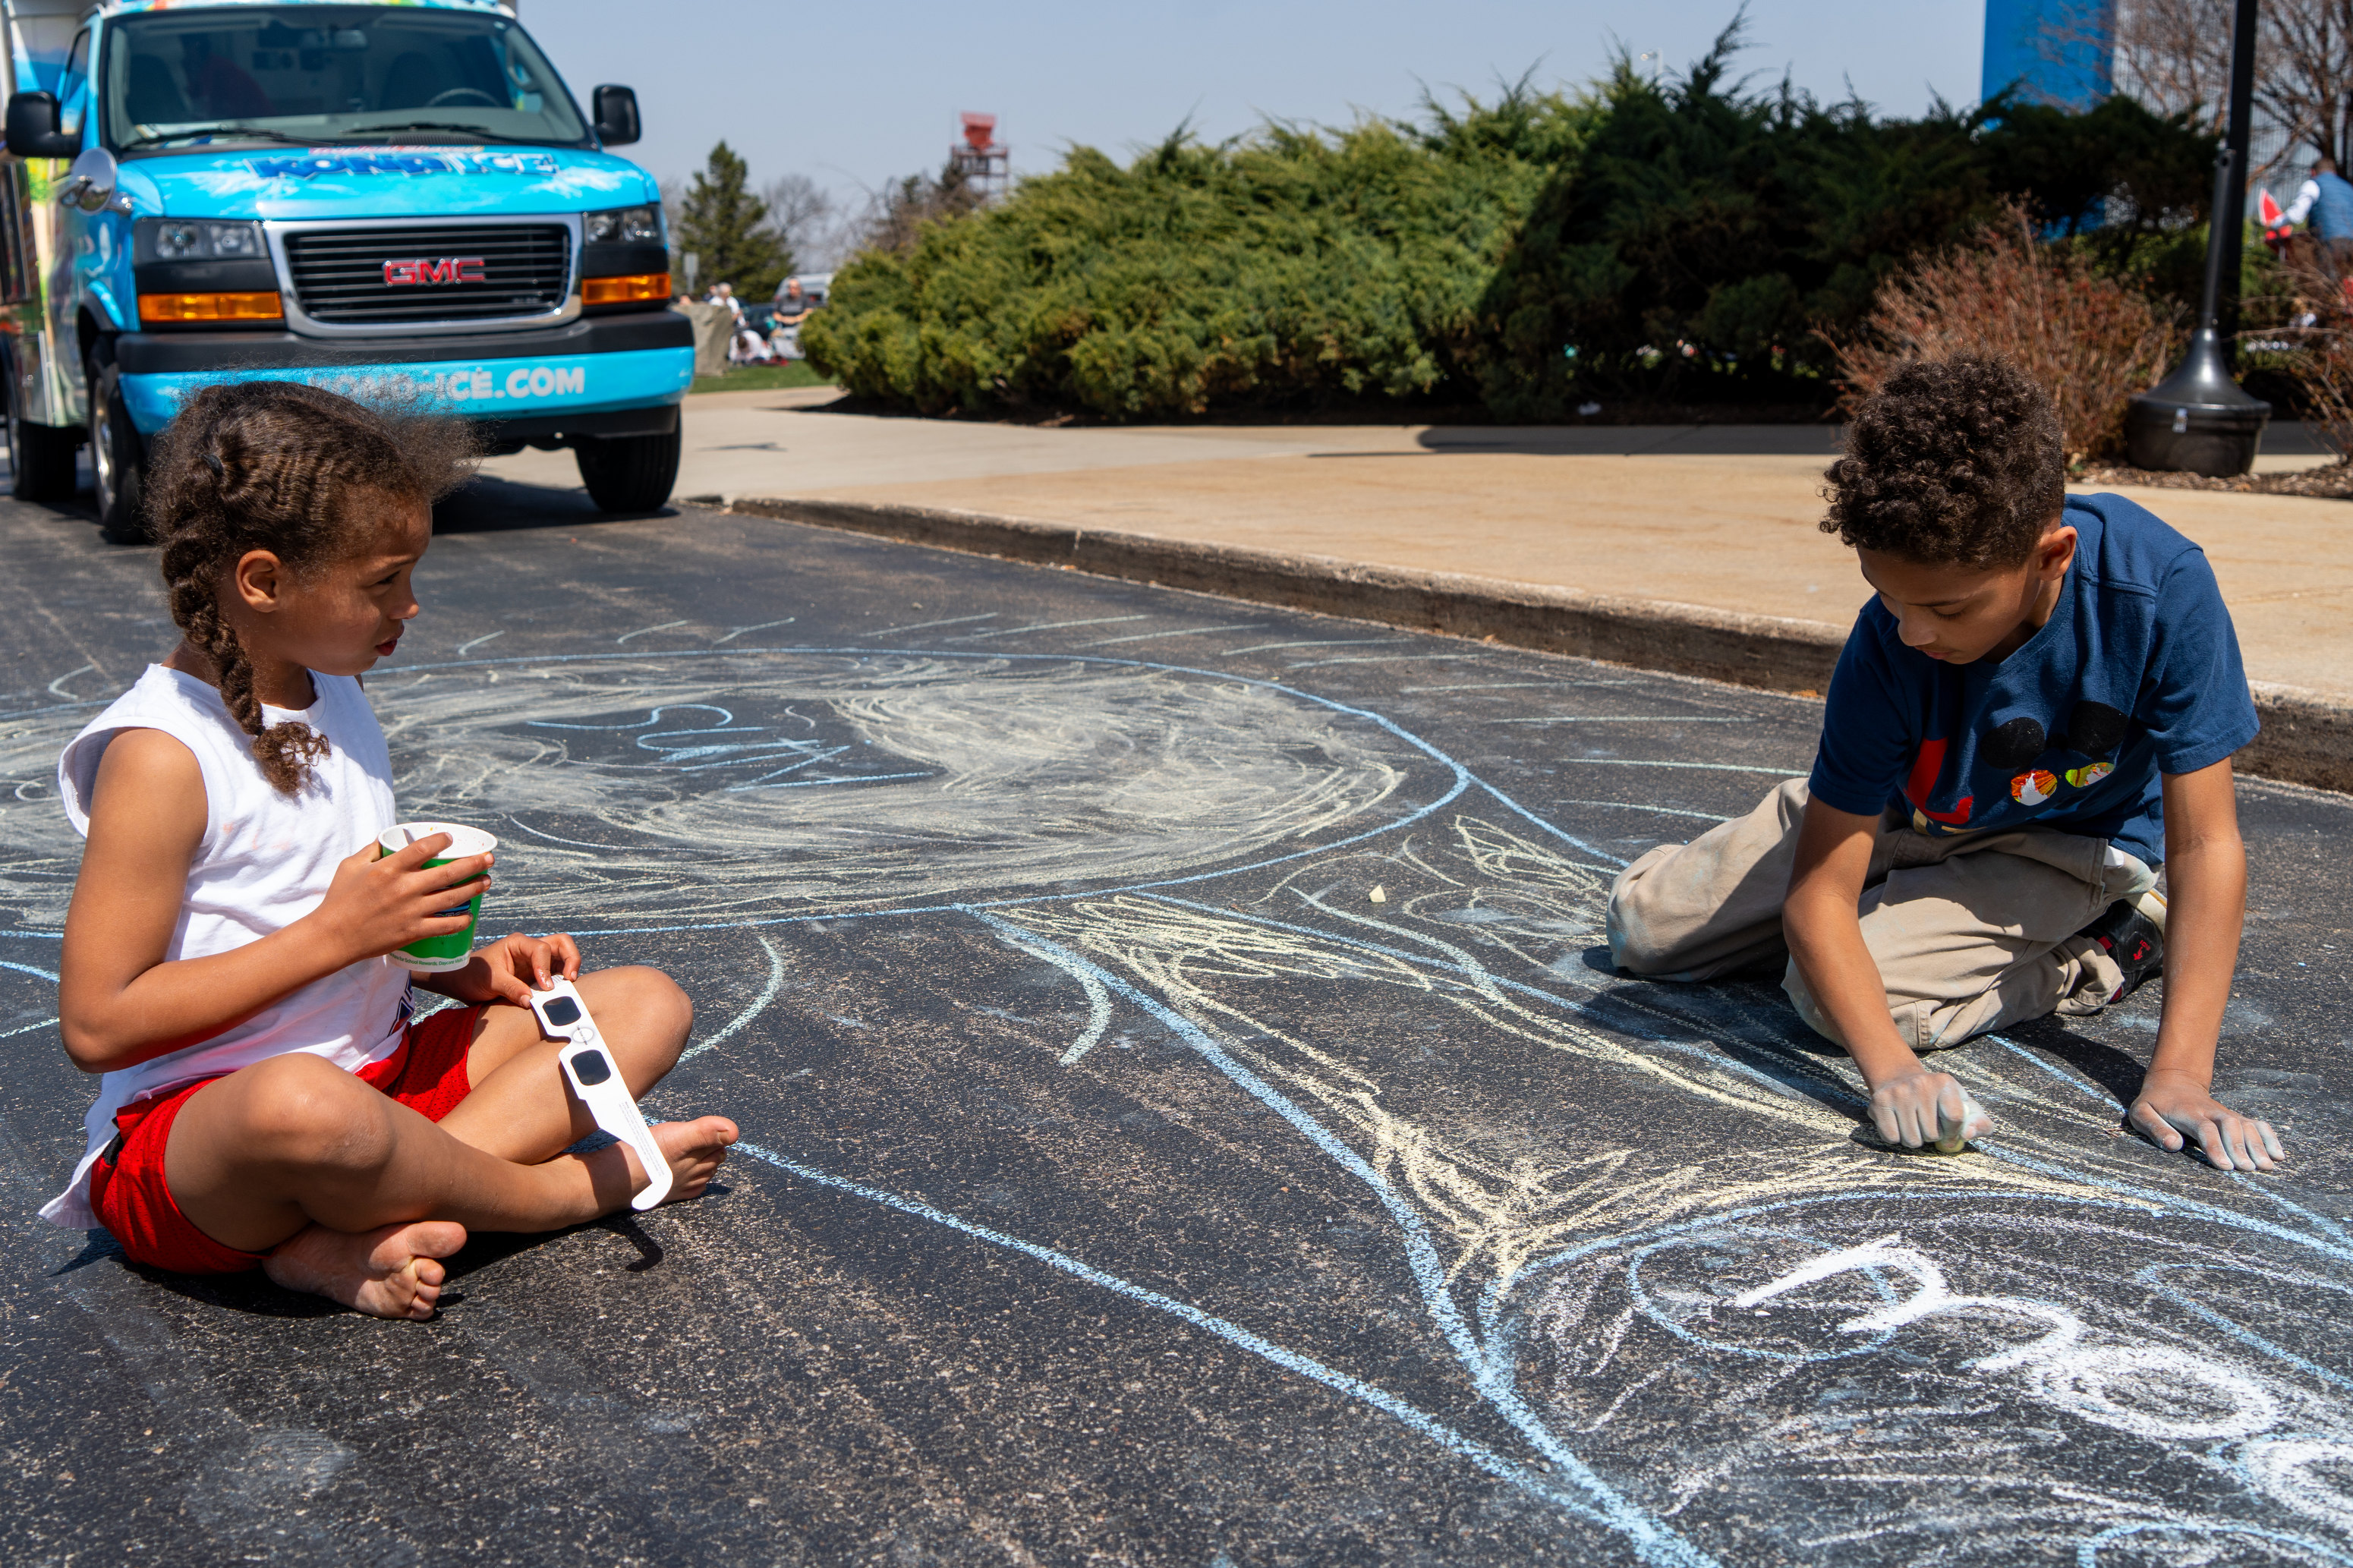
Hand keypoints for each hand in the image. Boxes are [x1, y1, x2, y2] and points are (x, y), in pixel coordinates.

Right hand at [308, 834, 491, 967]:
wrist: (332, 937)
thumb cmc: (340, 899)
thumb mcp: (351, 865)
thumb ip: (373, 850)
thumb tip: (390, 836)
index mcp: (388, 869)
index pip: (423, 848)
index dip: (442, 841)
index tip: (451, 839)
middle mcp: (403, 888)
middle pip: (448, 872)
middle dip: (475, 863)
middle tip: (489, 858)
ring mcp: (410, 911)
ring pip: (453, 898)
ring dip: (475, 888)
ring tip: (487, 881)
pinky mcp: (413, 932)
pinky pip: (445, 926)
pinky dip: (462, 921)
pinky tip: (470, 914)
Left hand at [435, 931, 582, 1006]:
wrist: (462, 981)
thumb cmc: (472, 976)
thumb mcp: (490, 982)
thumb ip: (512, 989)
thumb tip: (532, 1001)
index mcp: (517, 944)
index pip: (542, 949)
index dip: (546, 968)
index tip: (545, 988)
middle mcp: (530, 948)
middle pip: (562, 943)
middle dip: (571, 959)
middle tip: (571, 979)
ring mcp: (535, 960)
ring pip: (563, 955)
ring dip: (570, 968)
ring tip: (569, 985)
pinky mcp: (537, 973)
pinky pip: (557, 971)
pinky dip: (563, 980)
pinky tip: (560, 992)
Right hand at [1869, 1069, 1992, 1151]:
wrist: (1900, 1078)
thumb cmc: (1939, 1099)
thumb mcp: (1965, 1106)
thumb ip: (1980, 1123)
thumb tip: (1968, 1135)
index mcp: (1945, 1083)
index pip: (1955, 1118)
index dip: (1953, 1133)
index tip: (1949, 1136)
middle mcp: (1921, 1084)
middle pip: (1931, 1134)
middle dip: (1931, 1136)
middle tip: (1927, 1124)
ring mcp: (1898, 1093)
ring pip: (1911, 1140)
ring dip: (1914, 1139)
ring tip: (1914, 1125)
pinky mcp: (1879, 1103)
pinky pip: (1891, 1138)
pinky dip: (1896, 1138)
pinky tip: (1899, 1124)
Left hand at [2129, 1068, 2283, 1170]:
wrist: (2174, 1082)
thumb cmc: (2155, 1104)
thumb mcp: (2142, 1113)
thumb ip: (2155, 1128)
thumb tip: (2173, 1146)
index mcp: (2187, 1112)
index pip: (2205, 1129)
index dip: (2216, 1147)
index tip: (2225, 1167)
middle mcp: (2211, 1111)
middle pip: (2230, 1126)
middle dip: (2240, 1147)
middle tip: (2248, 1169)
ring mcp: (2226, 1113)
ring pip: (2247, 1125)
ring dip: (2259, 1145)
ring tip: (2267, 1166)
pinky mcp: (2236, 1117)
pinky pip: (2257, 1125)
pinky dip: (2270, 1138)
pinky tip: (2279, 1155)